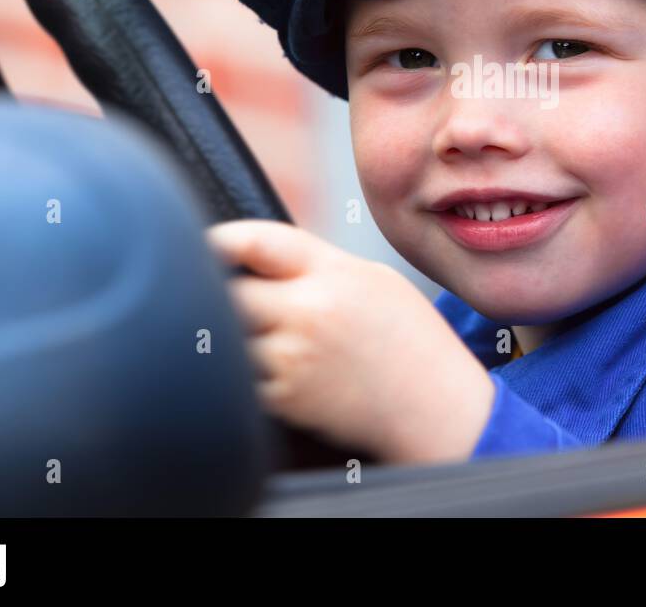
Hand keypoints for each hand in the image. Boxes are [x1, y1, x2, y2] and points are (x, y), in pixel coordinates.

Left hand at [206, 220, 496, 465]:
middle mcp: (309, 309)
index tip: (207, 246)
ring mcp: (293, 356)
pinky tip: (280, 372)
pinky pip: (242, 378)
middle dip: (225, 294)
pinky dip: (248, 375)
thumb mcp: (372, 279)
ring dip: (235, 337)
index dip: (220, 240)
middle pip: (228, 291)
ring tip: (264, 339)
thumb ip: (315, 265)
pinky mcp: (285, 398)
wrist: (437, 406)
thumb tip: (258, 258)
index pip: (255, 241)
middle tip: (233, 301)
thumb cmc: (410, 340)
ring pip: (230, 338)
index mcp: (332, 271)